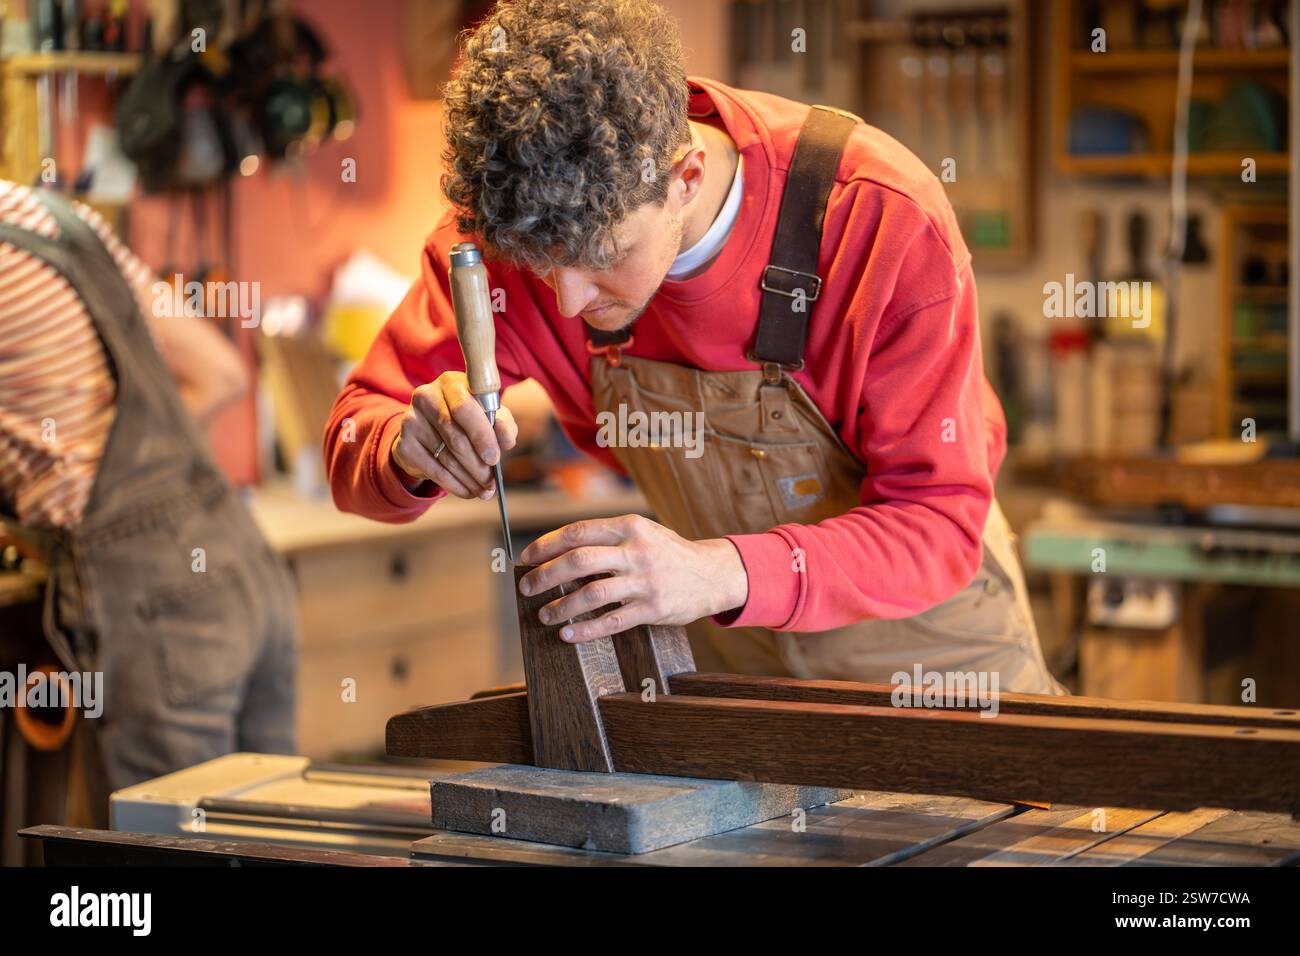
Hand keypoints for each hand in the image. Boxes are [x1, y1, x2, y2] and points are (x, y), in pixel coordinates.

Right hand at [391, 371, 516, 498]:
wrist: (429, 432)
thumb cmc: (467, 420)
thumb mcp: (488, 416)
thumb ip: (502, 424)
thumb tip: (507, 441)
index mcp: (451, 383)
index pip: (465, 407)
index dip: (481, 435)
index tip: (494, 458)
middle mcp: (426, 397)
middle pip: (455, 437)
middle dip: (478, 465)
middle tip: (492, 483)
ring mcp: (411, 420)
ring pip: (446, 458)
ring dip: (469, 479)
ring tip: (485, 491)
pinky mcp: (404, 444)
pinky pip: (433, 470)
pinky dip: (454, 485)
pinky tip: (468, 491)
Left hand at [517, 514, 748, 641]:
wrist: (713, 574)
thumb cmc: (669, 553)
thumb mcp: (643, 532)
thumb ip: (608, 539)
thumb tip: (560, 552)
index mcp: (629, 527)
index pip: (577, 533)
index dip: (546, 546)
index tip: (526, 558)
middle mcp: (636, 551)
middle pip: (578, 561)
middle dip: (545, 575)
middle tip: (527, 587)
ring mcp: (645, 581)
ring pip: (592, 594)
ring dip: (562, 607)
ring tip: (545, 615)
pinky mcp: (653, 608)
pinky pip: (612, 621)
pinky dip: (585, 630)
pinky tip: (568, 635)